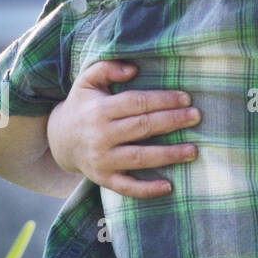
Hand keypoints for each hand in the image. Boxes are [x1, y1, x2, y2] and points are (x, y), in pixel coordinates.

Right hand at [47, 60, 200, 198]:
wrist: (59, 140)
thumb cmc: (84, 106)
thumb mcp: (87, 81)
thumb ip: (106, 67)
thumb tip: (133, 69)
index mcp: (100, 110)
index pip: (137, 103)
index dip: (162, 100)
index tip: (186, 98)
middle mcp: (100, 136)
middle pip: (142, 127)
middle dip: (172, 122)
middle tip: (197, 117)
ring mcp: (102, 160)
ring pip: (140, 158)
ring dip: (169, 155)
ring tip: (193, 151)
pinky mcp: (103, 179)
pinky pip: (127, 187)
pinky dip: (147, 190)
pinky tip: (169, 186)